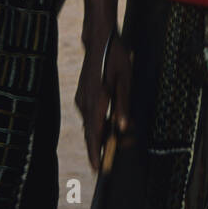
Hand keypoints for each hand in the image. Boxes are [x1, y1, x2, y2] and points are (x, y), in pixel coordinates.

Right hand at [76, 31, 131, 172]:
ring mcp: (81, 98)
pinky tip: (111, 123)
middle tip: (112, 159)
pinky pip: (90, 115)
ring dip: (103, 134)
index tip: (97, 168)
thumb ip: (123, 104)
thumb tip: (122, 127)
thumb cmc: (116, 57)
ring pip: (91, 123)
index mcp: (96, 98)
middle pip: (91, 131)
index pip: (95, 132)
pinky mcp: (82, 95)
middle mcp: (84, 101)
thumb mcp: (126, 79)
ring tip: (120, 140)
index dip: (96, 151)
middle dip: (101, 147)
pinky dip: (99, 122)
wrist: (100, 40)